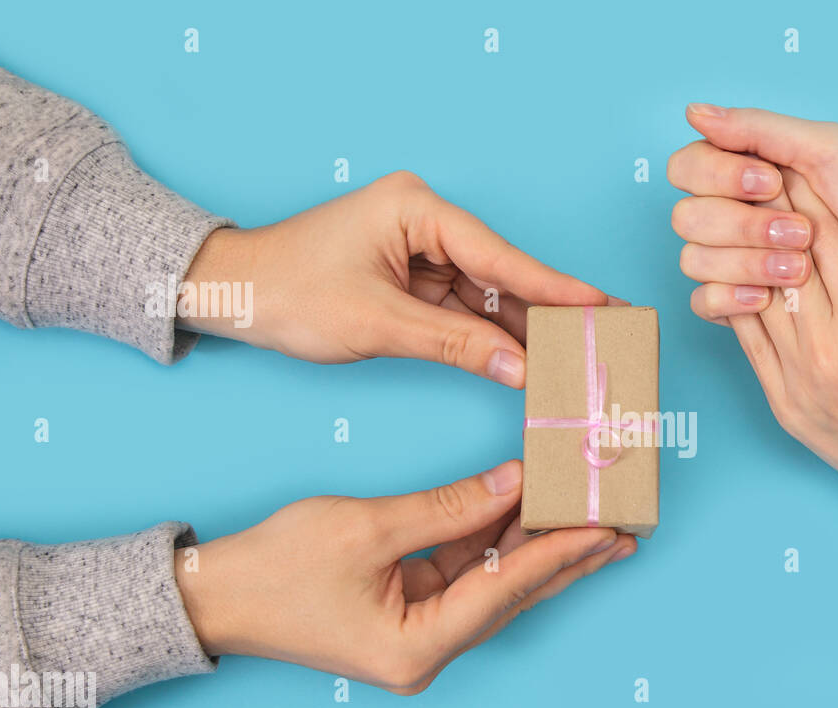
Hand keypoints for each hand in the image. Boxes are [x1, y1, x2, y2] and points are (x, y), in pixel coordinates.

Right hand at [174, 460, 635, 693]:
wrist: (217, 596)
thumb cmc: (277, 569)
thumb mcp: (366, 528)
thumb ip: (447, 507)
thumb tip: (512, 484)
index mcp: (418, 646)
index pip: (505, 589)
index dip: (559, 552)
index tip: (606, 526)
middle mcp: (428, 651)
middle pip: (513, 595)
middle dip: (568, 557)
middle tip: (624, 528)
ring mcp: (421, 634)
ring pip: (496, 585)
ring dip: (539, 549)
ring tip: (594, 519)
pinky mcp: (411, 613)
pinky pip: (468, 575)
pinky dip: (498, 545)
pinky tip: (530, 514)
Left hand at [179, 170, 609, 385]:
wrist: (232, 295)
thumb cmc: (289, 291)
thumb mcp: (378, 323)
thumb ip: (456, 345)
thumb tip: (520, 368)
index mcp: (417, 209)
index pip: (499, 255)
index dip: (553, 287)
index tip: (600, 304)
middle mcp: (426, 223)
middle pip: (502, 273)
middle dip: (548, 310)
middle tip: (605, 331)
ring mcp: (421, 251)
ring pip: (487, 296)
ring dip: (523, 331)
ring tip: (576, 355)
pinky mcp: (413, 279)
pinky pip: (464, 310)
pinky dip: (491, 338)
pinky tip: (528, 359)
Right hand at [668, 105, 837, 331]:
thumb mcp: (826, 149)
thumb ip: (758, 129)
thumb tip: (693, 112)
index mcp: (746, 170)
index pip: (688, 167)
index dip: (718, 175)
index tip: (771, 182)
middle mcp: (734, 212)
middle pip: (687, 216)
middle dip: (741, 224)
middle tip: (799, 233)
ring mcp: (736, 260)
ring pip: (693, 259)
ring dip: (743, 261)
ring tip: (799, 269)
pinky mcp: (746, 305)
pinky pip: (703, 302)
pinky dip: (729, 297)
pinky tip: (767, 298)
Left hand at [699, 169, 837, 524]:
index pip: (826, 243)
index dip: (806, 198)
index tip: (791, 163)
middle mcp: (824, 352)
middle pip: (784, 264)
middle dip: (771, 218)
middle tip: (754, 177)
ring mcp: (796, 381)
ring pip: (758, 300)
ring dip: (749, 257)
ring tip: (742, 219)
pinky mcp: (783, 403)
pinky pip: (748, 343)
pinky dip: (741, 306)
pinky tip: (741, 277)